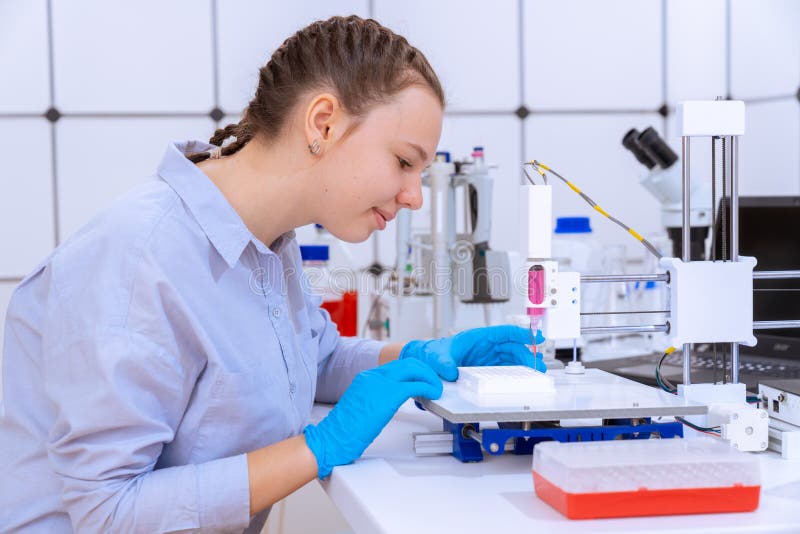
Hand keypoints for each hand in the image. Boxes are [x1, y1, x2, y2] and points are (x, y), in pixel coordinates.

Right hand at [303, 359, 441, 477]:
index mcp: (366, 377)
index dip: (413, 371)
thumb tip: (390, 401)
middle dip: (425, 371)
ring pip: (413, 369)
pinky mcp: (388, 395)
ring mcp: (380, 383)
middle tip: (433, 382)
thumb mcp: (361, 405)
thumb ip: (375, 397)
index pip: (396, 366)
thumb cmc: (344, 429)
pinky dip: (428, 387)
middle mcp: (373, 376)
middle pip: (407, 363)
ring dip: (429, 377)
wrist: (333, 436)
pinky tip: (433, 394)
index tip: (422, 379)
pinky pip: (416, 384)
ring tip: (436, 388)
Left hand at [398, 325, 545, 380]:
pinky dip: (517, 372)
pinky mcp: (487, 369)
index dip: (520, 334)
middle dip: (527, 354)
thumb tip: (450, 372)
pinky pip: (506, 369)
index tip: (535, 337)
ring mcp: (488, 358)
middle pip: (512, 347)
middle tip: (538, 364)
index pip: (503, 332)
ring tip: (537, 372)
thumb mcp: (437, 357)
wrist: (428, 362)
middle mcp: (486, 347)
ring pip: (512, 358)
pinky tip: (525, 377)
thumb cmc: (434, 353)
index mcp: (478, 337)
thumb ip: (443, 363)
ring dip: (525, 364)